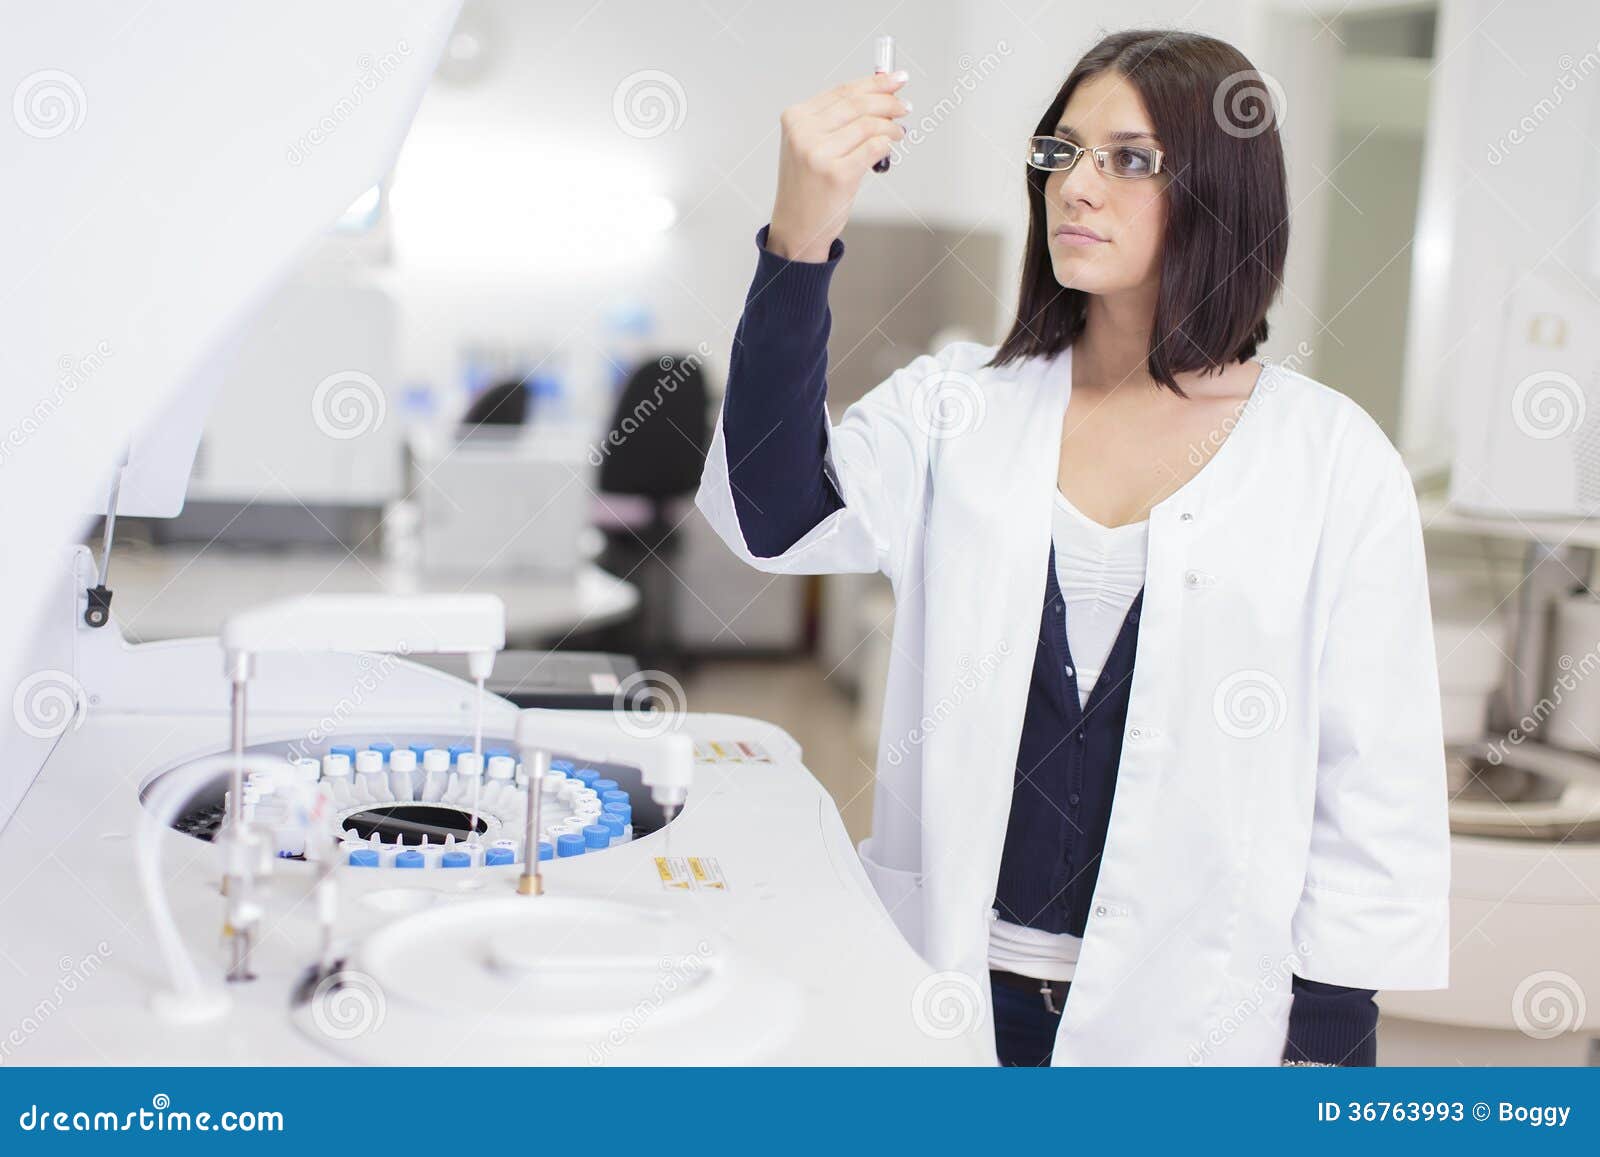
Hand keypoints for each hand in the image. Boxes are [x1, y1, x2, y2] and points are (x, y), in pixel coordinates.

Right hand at [766, 70, 910, 261]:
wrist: (797, 227)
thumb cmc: (807, 187)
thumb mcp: (810, 145)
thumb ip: (837, 120)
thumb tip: (879, 95)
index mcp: (795, 119)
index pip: (843, 91)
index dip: (875, 83)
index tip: (896, 79)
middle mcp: (803, 133)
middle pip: (858, 104)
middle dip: (888, 102)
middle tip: (903, 107)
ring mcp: (819, 154)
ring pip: (869, 125)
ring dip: (891, 127)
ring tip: (898, 132)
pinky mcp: (838, 174)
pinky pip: (874, 147)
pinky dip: (887, 144)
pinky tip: (889, 147)